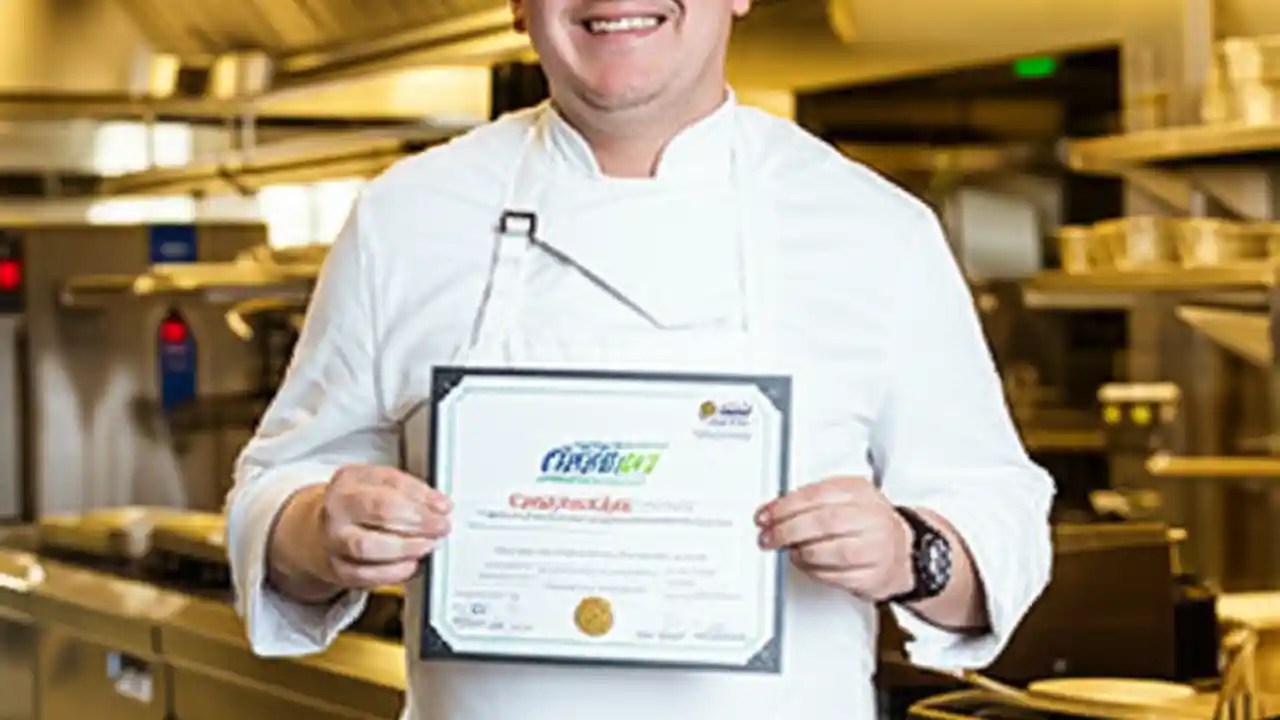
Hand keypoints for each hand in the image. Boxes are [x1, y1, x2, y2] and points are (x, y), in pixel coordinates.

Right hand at [269, 465, 451, 599]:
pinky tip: (411, 564)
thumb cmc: (358, 505)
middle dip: (419, 520)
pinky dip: (393, 572)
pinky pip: (365, 575)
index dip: (422, 496)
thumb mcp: (379, 484)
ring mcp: (334, 540)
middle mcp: (337, 508)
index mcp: (350, 480)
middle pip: (380, 511)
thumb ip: (410, 491)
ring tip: (428, 544)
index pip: (391, 483)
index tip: (444, 506)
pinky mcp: (338, 569)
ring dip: (407, 547)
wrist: (320, 531)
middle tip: (440, 527)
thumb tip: (439, 506)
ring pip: (368, 546)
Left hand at [755, 476, 913, 601]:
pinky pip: (834, 576)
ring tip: (789, 550)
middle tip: (768, 537)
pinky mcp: (873, 577)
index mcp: (860, 492)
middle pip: (821, 522)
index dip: (784, 506)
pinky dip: (812, 571)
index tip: (766, 515)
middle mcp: (871, 518)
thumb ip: (813, 500)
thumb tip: (774, 510)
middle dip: (786, 531)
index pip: (816, 495)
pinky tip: (806, 564)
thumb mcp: (847, 498)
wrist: (905, 551)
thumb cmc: (868, 523)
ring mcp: (876, 548)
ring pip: (827, 552)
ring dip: (799, 553)